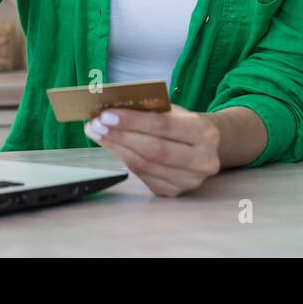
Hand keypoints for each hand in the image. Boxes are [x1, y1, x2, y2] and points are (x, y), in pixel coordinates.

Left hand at [84, 105, 221, 196]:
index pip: (163, 126)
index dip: (132, 121)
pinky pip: (141, 175)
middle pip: (153, 149)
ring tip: (97, 133)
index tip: (107, 114)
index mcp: (205, 133)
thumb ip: (150, 111)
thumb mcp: (175, 112)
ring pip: (144, 165)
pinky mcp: (173, 192)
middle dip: (120, 136)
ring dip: (115, 148)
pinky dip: (122, 159)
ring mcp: (188, 181)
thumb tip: (111, 112)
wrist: (205, 148)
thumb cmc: (183, 125)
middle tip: (97, 124)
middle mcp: (202, 161)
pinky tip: (111, 146)